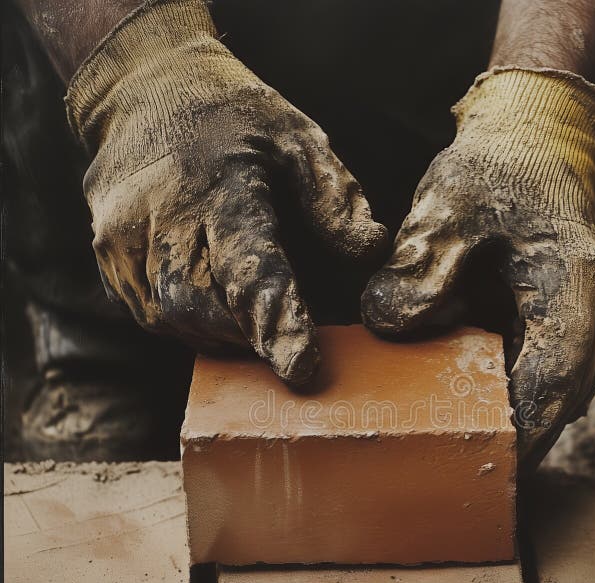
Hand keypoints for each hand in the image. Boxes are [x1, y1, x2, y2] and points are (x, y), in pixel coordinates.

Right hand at [67, 0, 384, 383]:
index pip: (249, 268)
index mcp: (219, 186)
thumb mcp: (298, 139)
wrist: (144, 86)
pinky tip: (220, 309)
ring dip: (221, 333)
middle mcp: (161, 217)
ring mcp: (123, 239)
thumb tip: (371, 253)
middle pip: (202, 306)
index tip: (302, 368)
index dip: (276, 322)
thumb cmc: (235, 118)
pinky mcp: (108, 255)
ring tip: (253, 319)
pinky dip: (192, 323)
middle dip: (248, 335)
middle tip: (286, 338)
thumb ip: (334, 199)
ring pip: (172, 318)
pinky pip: (151, 313)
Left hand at [361, 68, 594, 461]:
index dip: (523, 433)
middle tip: (452, 471)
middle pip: (557, 400)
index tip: (485, 471)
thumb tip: (389, 324)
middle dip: (510, 436)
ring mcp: (585, 325)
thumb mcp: (451, 204)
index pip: (555, 381)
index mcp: (578, 286)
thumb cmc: (499, 168)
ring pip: (549, 394)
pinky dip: (500, 391)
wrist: (533, 144)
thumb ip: (422, 264)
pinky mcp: (563, 328)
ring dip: (505, 416)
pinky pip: (536, 375)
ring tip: (449, 444)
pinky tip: (455, 399)